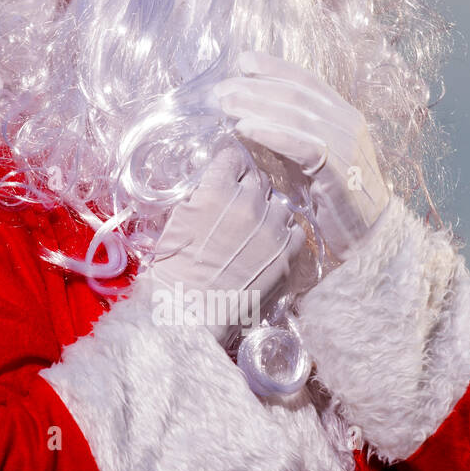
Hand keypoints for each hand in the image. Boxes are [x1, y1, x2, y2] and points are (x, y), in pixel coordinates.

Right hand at [140, 143, 304, 345]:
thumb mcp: (178, 221)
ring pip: (279, 204)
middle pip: (258, 179)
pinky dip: (284, 235)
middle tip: (237, 208)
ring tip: (254, 232)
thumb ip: (200, 197)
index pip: (232, 157)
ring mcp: (270, 229)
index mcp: (216, 190)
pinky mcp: (285, 254)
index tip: (227, 176)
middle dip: (248, 189)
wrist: (189, 313)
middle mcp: (247, 203)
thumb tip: (212, 188)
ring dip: (267, 212)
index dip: (229, 167)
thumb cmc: (173, 272)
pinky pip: (296, 231)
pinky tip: (269, 246)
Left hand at [210, 51, 390, 261]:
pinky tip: (245, 128)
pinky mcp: (339, 169)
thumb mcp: (307, 161)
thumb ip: (287, 137)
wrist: (370, 235)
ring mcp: (346, 144)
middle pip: (296, 94)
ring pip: (296, 114)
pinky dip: (271, 133)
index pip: (307, 81)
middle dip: (256, 87)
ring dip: (256, 106)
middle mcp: (347, 122)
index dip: (275, 68)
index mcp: (343, 115)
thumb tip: (249, 117)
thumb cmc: (335, 200)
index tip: (244, 61)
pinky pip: (301, 144)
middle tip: (223, 89)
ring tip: (226, 104)